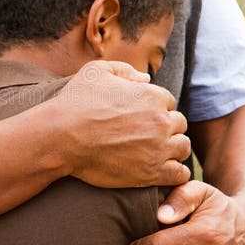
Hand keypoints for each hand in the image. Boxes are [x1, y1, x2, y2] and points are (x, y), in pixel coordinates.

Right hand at [58, 60, 190, 188]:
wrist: (60, 137)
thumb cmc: (75, 103)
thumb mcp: (96, 71)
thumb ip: (124, 70)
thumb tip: (147, 79)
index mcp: (152, 95)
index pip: (169, 102)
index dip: (156, 110)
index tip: (142, 119)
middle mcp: (160, 120)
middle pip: (179, 124)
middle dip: (167, 128)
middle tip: (148, 137)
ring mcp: (158, 147)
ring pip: (183, 147)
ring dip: (173, 149)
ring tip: (156, 154)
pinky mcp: (152, 173)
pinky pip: (179, 173)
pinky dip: (174, 173)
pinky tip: (161, 171)